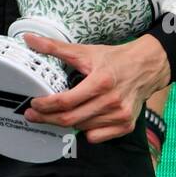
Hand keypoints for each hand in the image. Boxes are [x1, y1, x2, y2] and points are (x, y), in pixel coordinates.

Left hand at [22, 33, 170, 143]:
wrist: (146, 66)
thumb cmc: (114, 59)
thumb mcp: (85, 51)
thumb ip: (55, 47)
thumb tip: (29, 39)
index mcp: (100, 82)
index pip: (65, 101)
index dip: (46, 105)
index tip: (33, 104)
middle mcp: (111, 101)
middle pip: (71, 119)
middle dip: (47, 119)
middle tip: (32, 115)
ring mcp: (120, 116)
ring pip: (82, 128)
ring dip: (65, 123)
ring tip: (54, 115)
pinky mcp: (126, 126)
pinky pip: (97, 137)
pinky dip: (85, 131)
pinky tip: (81, 119)